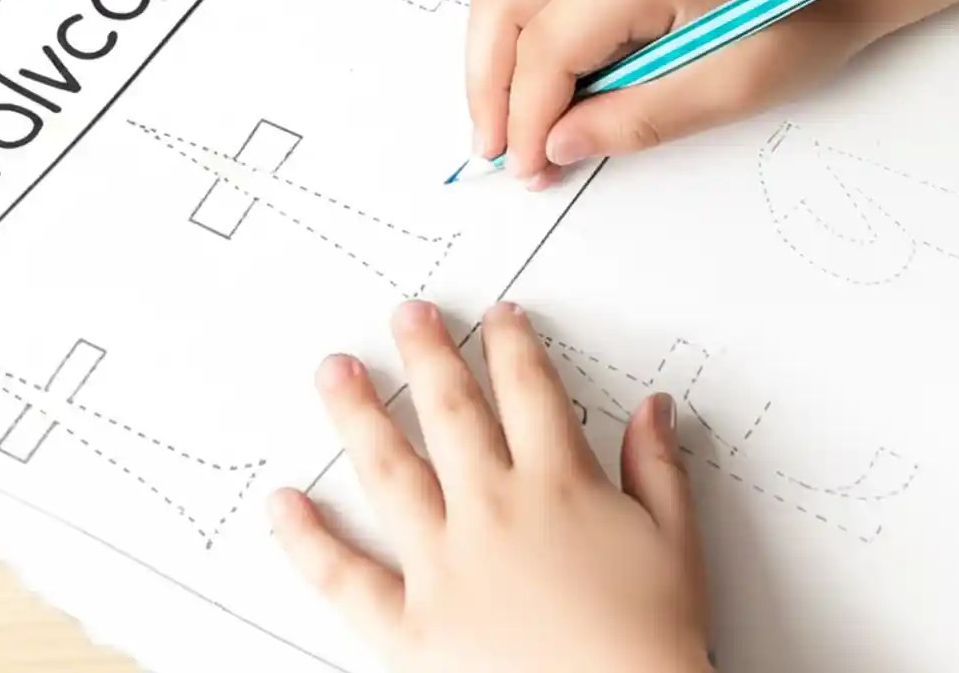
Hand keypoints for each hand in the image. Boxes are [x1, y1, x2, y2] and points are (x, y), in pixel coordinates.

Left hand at [269, 301, 712, 672]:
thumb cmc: (649, 640)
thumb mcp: (675, 541)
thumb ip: (658, 467)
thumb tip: (653, 409)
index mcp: (557, 486)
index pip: (529, 393)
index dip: (513, 347)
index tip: (498, 320)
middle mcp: (492, 512)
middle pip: (451, 413)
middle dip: (428, 355)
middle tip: (407, 318)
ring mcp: (444, 564)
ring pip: (389, 471)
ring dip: (357, 414)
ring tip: (335, 372)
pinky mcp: (411, 624)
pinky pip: (345, 576)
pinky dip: (307, 541)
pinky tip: (283, 504)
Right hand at [465, 0, 882, 188]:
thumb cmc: (810, 12)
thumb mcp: (735, 84)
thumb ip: (639, 118)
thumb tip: (559, 145)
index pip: (546, 49)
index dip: (524, 120)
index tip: (526, 168)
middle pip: (502, 3)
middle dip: (487, 87)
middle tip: (498, 150)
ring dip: (493, 55)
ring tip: (509, 120)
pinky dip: (519, 28)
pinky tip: (534, 76)